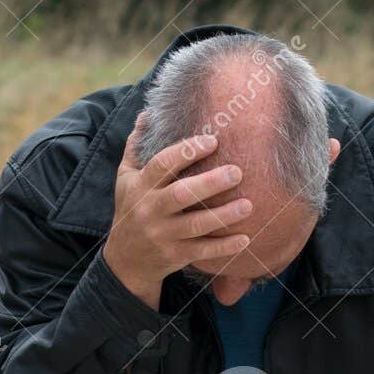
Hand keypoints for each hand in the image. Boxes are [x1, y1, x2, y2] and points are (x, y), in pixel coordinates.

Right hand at [102, 119, 253, 308]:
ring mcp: (163, 235)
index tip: (213, 140)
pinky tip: (245, 239)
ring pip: (195, 225)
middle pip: (181, 195)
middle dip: (209, 184)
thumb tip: (147, 113)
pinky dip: (223, 247)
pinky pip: (201, 252)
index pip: (163, 164)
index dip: (186, 151)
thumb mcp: (125, 178)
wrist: (125, 259)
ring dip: (222, 216)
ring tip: (248, 205)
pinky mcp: (175, 255)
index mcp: (141, 186)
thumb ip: (136, 147)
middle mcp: (150, 210)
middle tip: (237, 172)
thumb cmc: (131, 208)